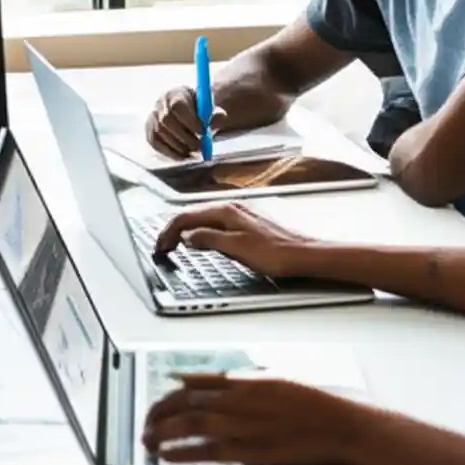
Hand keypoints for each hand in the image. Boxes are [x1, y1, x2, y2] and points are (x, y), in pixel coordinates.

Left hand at [144, 374, 370, 464]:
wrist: (337, 426)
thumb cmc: (306, 404)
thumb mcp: (263, 379)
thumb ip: (223, 379)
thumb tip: (185, 376)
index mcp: (239, 382)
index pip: (189, 386)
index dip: (166, 397)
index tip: (155, 406)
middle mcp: (235, 401)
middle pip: (183, 406)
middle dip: (157, 416)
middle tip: (145, 426)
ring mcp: (241, 426)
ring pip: (188, 427)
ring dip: (162, 434)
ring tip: (148, 442)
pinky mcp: (248, 451)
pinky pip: (206, 452)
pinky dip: (182, 453)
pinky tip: (167, 456)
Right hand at [145, 86, 226, 159]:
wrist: (187, 113)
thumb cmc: (200, 111)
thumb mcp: (210, 110)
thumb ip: (216, 114)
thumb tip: (217, 120)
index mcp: (177, 93)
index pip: (177, 106)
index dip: (190, 121)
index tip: (203, 132)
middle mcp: (161, 103)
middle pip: (166, 120)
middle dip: (184, 137)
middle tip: (199, 147)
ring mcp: (152, 117)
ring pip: (161, 134)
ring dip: (179, 146)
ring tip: (194, 152)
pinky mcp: (149, 131)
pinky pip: (156, 143)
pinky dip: (170, 152)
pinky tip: (183, 156)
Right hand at [153, 202, 314, 277]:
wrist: (304, 255)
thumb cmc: (275, 253)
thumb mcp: (235, 248)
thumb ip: (207, 239)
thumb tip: (187, 236)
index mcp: (225, 211)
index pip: (186, 217)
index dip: (168, 232)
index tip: (159, 247)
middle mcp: (231, 208)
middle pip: (192, 216)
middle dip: (173, 231)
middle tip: (162, 248)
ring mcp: (239, 216)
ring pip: (203, 220)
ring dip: (186, 232)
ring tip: (175, 246)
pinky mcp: (246, 224)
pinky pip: (214, 224)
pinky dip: (200, 232)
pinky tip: (200, 242)